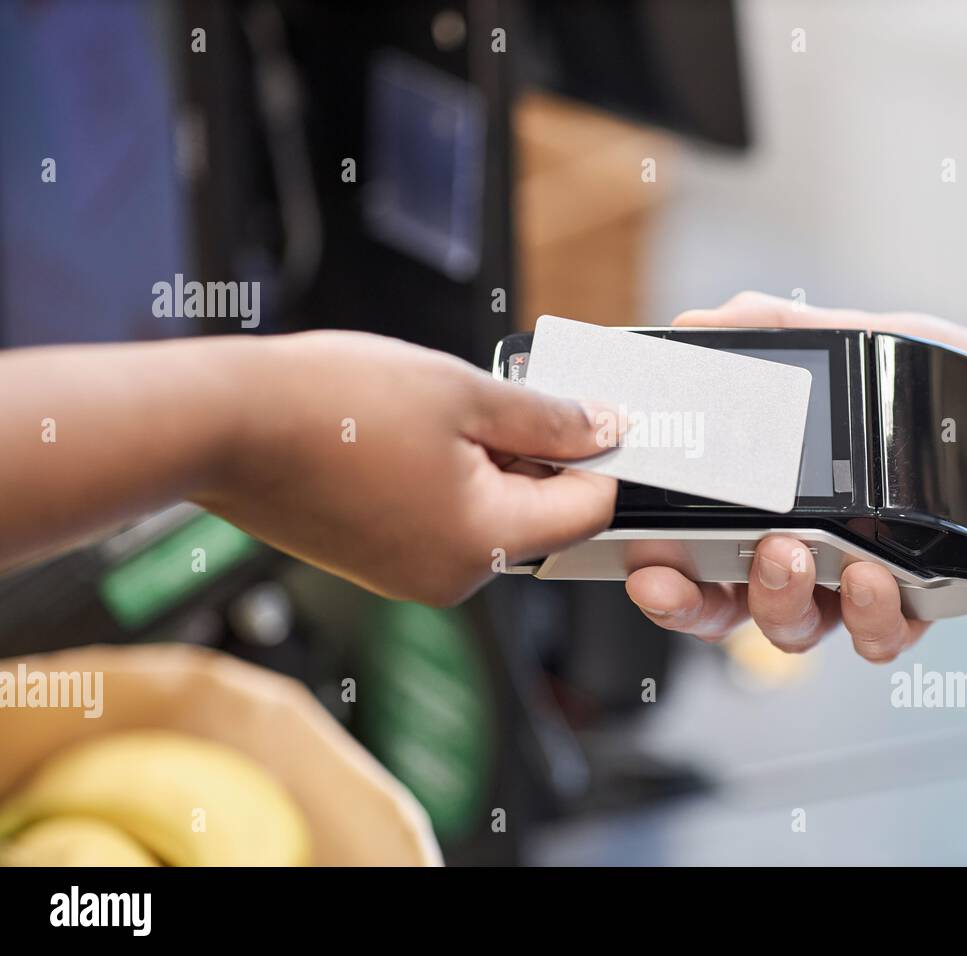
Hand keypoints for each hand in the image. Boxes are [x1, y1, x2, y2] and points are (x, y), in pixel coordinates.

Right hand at [195, 330, 616, 606]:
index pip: (588, 511)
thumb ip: (548, 418)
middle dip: (538, 455)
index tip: (595, 411)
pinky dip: (449, 483)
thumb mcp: (464, 393)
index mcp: (485, 540)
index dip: (602, 456)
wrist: (223, 425)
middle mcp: (454, 578)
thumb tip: (606, 429)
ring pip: (490, 518)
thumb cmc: (334, 403)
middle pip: (539, 517)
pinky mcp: (380, 566)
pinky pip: (444, 526)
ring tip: (445, 410)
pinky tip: (414, 436)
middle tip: (506, 395)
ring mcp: (412, 579)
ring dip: (490, 465)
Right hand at [625, 292, 966, 662]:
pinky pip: (878, 637)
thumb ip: (770, 331)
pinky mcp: (915, 600)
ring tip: (788, 551)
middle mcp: (797, 552)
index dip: (654, 566)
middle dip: (689, 605)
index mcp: (762, 501)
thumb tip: (698, 326)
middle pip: (721, 606)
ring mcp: (851, 581)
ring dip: (775, 601)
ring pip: (791, 628)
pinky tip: (873, 576)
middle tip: (680, 577)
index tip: (638, 555)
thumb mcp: (843, 341)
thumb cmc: (925, 381)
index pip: (688, 548)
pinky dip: (869, 616)